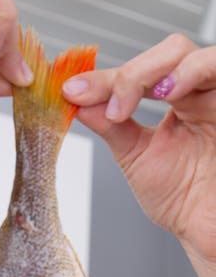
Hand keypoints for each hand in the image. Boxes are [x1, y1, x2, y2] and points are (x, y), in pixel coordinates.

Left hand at [62, 35, 215, 271]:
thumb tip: (76, 101)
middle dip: (131, 74)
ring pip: (191, 53)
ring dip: (156, 70)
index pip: (142, 71)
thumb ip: (110, 125)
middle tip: (113, 109)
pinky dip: (190, 72)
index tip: (73, 91)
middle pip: (169, 51)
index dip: (106, 77)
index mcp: (178, 100)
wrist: (205, 225)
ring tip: (138, 100)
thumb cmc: (181, 197)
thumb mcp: (135, 156)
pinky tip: (169, 93)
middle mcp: (199, 92)